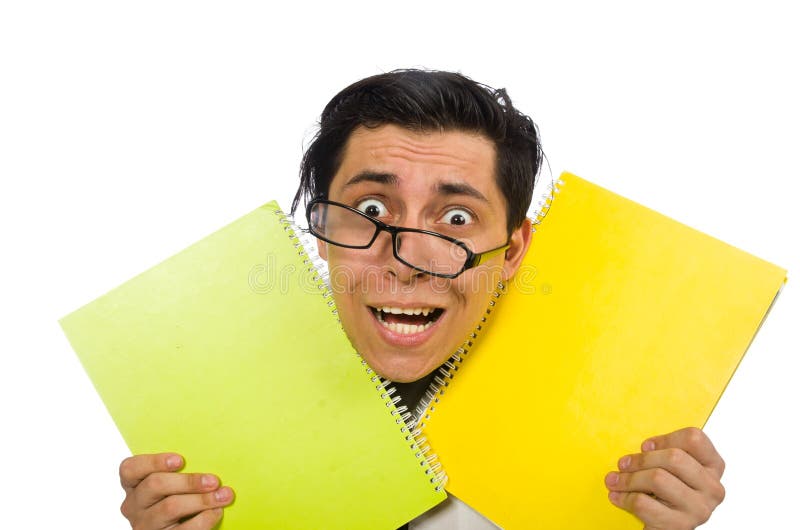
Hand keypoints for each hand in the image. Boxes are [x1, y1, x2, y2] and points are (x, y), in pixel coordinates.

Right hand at [119, 453, 234, 529]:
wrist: (183, 528)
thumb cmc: (179, 499)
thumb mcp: (172, 484)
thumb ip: (179, 472)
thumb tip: (207, 457)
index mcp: (134, 485)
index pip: (130, 469)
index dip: (154, 462)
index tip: (180, 460)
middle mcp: (134, 506)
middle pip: (155, 485)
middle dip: (188, 481)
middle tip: (213, 480)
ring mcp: (145, 525)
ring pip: (170, 507)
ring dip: (201, 499)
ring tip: (223, 496)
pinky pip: (184, 529)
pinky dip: (204, 519)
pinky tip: (216, 512)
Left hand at [604, 427, 724, 529]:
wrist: (667, 527)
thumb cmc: (669, 494)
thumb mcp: (675, 470)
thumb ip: (666, 454)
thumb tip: (645, 448)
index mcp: (713, 466)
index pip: (694, 439)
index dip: (665, 439)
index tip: (646, 446)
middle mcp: (712, 488)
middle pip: (673, 458)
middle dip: (641, 459)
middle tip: (623, 464)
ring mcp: (699, 508)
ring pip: (657, 478)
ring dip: (629, 479)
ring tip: (615, 481)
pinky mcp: (680, 526)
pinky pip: (644, 503)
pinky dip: (625, 497)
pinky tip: (618, 497)